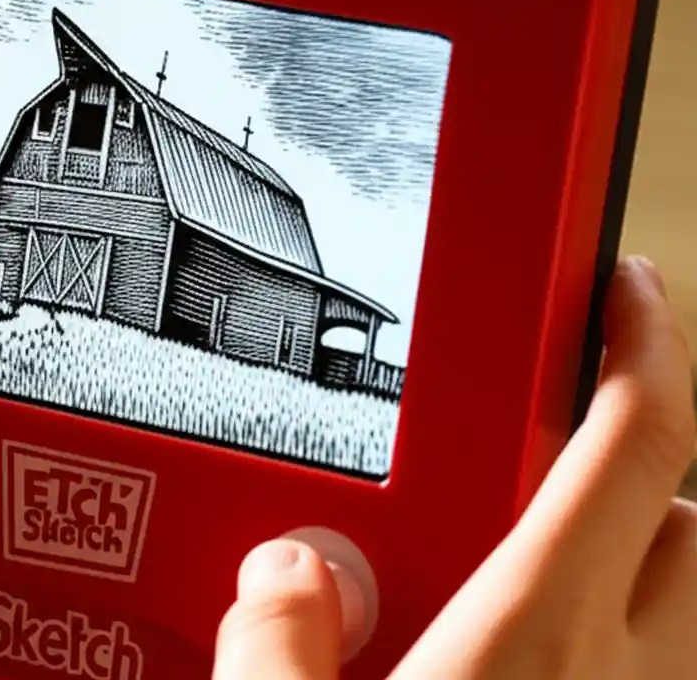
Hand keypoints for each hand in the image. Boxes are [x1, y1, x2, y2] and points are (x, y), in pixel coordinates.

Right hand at [213, 257, 696, 678]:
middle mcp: (616, 674)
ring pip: (681, 598)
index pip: (632, 443)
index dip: (641, 342)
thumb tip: (283, 573)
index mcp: (536, 637)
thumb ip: (273, 642)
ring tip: (524, 571)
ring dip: (628, 559)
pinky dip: (613, 639)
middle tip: (539, 463)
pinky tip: (524, 657)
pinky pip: (657, 663)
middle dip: (626, 468)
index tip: (625, 289)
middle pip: (678, 513)